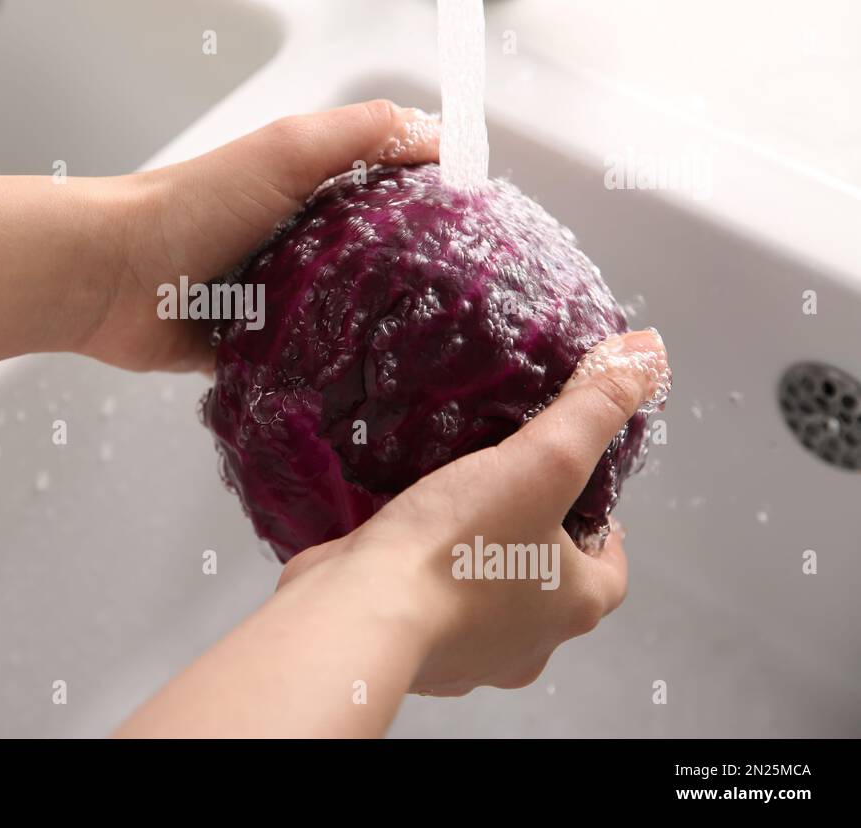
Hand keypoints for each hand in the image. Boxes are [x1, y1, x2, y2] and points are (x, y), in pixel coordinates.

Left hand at [78, 100, 439, 372]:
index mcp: (310, 190)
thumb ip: (361, 133)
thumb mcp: (285, 150)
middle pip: (378, 262)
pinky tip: (370, 389)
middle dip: (417, 282)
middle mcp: (300, 243)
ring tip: (432, 358)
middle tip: (471, 312)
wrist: (112, 276)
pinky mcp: (257, 350)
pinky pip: (308, 365)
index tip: (487, 238)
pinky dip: (330, 373)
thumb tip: (440, 130)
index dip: (438, 210)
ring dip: (376, 332)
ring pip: (349, 318)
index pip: (393, 195)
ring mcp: (279, 299)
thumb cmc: (191, 206)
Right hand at [276, 328, 669, 696]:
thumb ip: (591, 409)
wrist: (361, 614)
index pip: (610, 569)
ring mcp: (468, 660)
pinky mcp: (413, 655)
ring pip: (487, 606)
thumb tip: (650, 352)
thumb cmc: (460, 546)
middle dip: (532, 546)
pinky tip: (401, 543)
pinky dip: (425, 582)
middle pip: (548, 589)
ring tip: (450, 510)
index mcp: (573, 607)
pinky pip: (431, 612)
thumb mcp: (541, 460)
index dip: (601, 530)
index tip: (574, 494)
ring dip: (478, 568)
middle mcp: (529, 647)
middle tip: (505, 492)